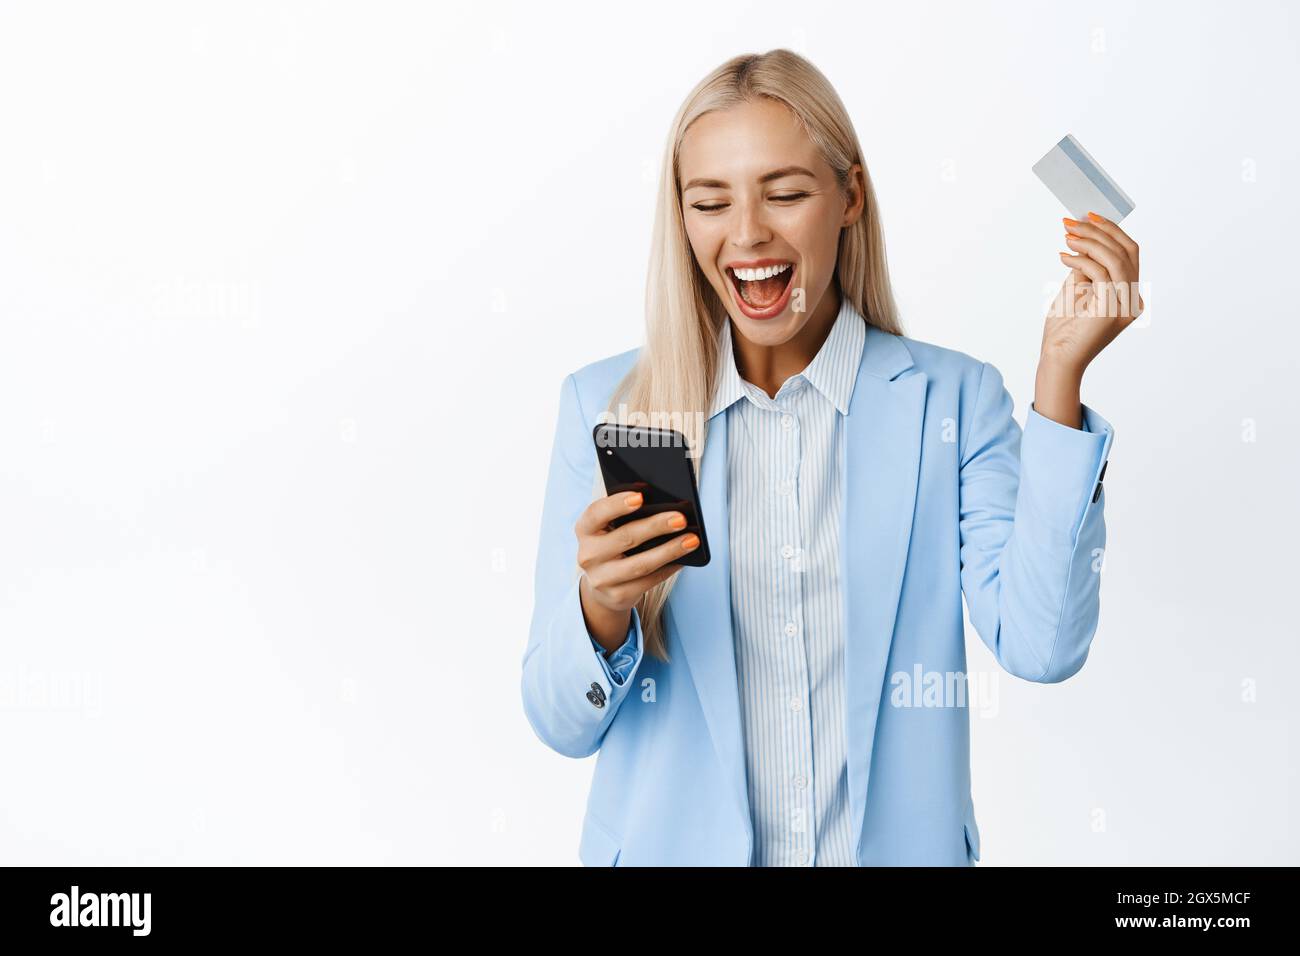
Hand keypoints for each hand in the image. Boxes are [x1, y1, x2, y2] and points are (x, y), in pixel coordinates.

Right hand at [575, 491, 698, 651]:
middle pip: (625, 537)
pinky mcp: (617, 596)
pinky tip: (684, 558)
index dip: (617, 504)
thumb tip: (666, 507)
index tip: (641, 497)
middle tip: (681, 518)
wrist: (603, 586)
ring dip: (669, 551)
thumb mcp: (611, 529)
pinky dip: (669, 568)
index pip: (596, 513)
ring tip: (692, 540)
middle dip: (656, 526)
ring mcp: (601, 578)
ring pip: (640, 564)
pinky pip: (649, 581)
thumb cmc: (614, 545)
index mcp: (584, 529)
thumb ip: (628, 516)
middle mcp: (588, 555)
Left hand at [1042, 211, 1142, 376]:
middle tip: (1072, 222)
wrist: (1056, 360)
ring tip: (1067, 236)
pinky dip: (1082, 259)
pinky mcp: (1110, 309)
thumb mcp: (1076, 289)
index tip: (1088, 218)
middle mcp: (1133, 300)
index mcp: (1129, 295)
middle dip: (1100, 231)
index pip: (1129, 254)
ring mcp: (1125, 306)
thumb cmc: (1064, 330)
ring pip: (1116, 259)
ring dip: (1090, 241)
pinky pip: (1101, 272)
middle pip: (1127, 252)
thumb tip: (1085, 237)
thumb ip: (1086, 267)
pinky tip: (1064, 256)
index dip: (1111, 231)